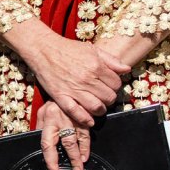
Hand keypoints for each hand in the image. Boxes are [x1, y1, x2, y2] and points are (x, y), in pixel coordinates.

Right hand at [9, 22, 129, 126]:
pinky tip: (89, 120)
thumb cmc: (68, 48)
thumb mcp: (92, 49)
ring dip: (100, 110)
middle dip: (109, 98)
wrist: (43, 49)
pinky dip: (85, 119)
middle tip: (104, 96)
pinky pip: (76, 112)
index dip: (115, 86)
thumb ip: (111, 60)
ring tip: (98, 107)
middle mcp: (87, 79)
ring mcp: (74, 89)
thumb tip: (126, 69)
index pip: (116, 84)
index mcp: (96, 66)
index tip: (109, 86)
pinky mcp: (61, 96)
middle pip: (109, 97)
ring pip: (96, 107)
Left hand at [36, 100, 91, 169]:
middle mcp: (61, 120)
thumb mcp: (42, 112)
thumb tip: (41, 142)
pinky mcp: (84, 116)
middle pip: (66, 144)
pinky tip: (86, 154)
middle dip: (71, 160)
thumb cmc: (52, 102)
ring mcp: (74, 118)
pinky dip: (87, 145)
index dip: (51, 161)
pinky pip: (86, 133)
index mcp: (48, 120)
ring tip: (81, 166)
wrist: (67, 84)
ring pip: (78, 139)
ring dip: (80, 155)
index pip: (47, 145)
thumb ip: (41, 127)